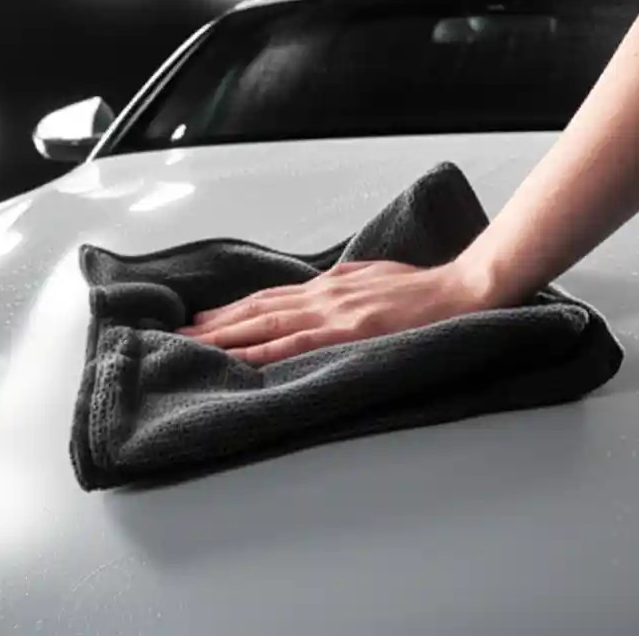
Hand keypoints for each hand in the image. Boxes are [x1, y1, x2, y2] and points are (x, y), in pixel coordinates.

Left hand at [177, 260, 493, 363]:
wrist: (461, 290)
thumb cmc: (424, 289)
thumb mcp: (373, 278)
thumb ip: (342, 287)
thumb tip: (319, 293)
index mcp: (329, 285)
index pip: (268, 297)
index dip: (232, 309)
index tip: (202, 318)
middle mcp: (322, 295)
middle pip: (255, 308)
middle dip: (214, 323)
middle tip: (177, 334)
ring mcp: (332, 313)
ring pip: (265, 324)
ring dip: (225, 335)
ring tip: (191, 344)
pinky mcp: (347, 332)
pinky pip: (295, 344)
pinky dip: (262, 351)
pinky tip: (237, 359)